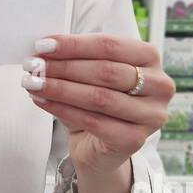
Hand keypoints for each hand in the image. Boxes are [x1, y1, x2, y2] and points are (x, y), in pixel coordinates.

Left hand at [21, 34, 173, 175]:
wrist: (100, 148)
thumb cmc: (96, 103)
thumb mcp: (89, 74)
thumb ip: (75, 59)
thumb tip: (43, 49)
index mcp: (150, 58)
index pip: (109, 45)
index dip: (73, 44)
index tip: (42, 45)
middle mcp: (159, 85)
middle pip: (106, 71)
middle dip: (64, 67)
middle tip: (33, 65)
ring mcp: (151, 115)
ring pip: (99, 97)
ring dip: (60, 88)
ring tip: (32, 83)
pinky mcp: (135, 140)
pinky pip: (93, 121)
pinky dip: (63, 109)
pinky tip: (41, 101)